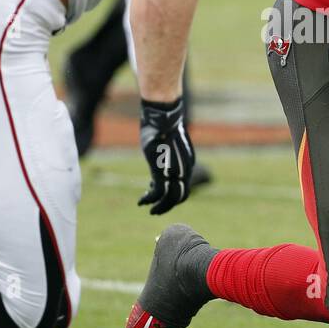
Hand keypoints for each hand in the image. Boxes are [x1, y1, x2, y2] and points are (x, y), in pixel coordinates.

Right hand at [137, 97, 194, 215]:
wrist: (163, 116)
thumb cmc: (162, 123)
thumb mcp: (167, 140)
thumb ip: (166, 152)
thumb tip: (160, 155)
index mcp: (187, 162)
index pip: (184, 185)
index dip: (173, 194)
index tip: (158, 192)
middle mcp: (184, 168)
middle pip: (181, 195)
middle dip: (169, 205)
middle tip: (156, 210)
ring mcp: (175, 170)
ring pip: (171, 198)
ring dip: (161, 207)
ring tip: (151, 211)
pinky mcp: (162, 170)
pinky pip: (158, 192)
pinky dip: (150, 200)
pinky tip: (141, 202)